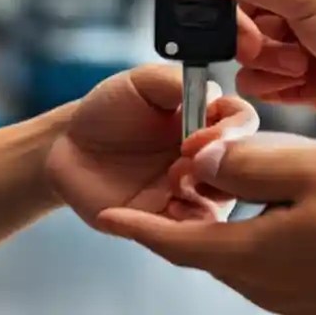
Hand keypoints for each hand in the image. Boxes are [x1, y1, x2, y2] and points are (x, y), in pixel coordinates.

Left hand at [46, 64, 257, 225]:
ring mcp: (194, 192)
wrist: (69, 149)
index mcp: (207, 121)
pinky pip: (197, 233)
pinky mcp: (173, 223)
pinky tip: (168, 209)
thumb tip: (215, 92)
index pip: (243, 122)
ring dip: (205, 191)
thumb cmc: (107, 110)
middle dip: (223, 163)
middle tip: (186, 157)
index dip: (233, 127)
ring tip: (172, 179)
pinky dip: (189, 224)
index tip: (201, 130)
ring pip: (226, 201)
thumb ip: (175, 81)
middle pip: (246, 166)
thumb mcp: (140, 82)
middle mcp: (209, 158)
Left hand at [98, 133, 315, 314]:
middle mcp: (271, 289)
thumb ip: (249, 164)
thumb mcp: (314, 168)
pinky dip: (266, 240)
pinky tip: (290, 214)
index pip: (176, 242)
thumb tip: (201, 161)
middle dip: (187, 217)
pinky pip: (280, 269)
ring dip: (229, 228)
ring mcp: (303, 302)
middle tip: (180, 182)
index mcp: (254, 256)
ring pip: (246, 259)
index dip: (139, 226)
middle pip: (208, 252)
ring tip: (229, 191)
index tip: (108, 217)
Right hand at [179, 0, 315, 138]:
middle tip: (254, 38)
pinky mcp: (299, 76)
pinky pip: (258, 78)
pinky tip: (302, 82)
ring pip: (243, 45)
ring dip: (262, 58)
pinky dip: (272, 83)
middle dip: (240, 27)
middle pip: (234, 3)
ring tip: (297, 62)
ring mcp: (299, 37)